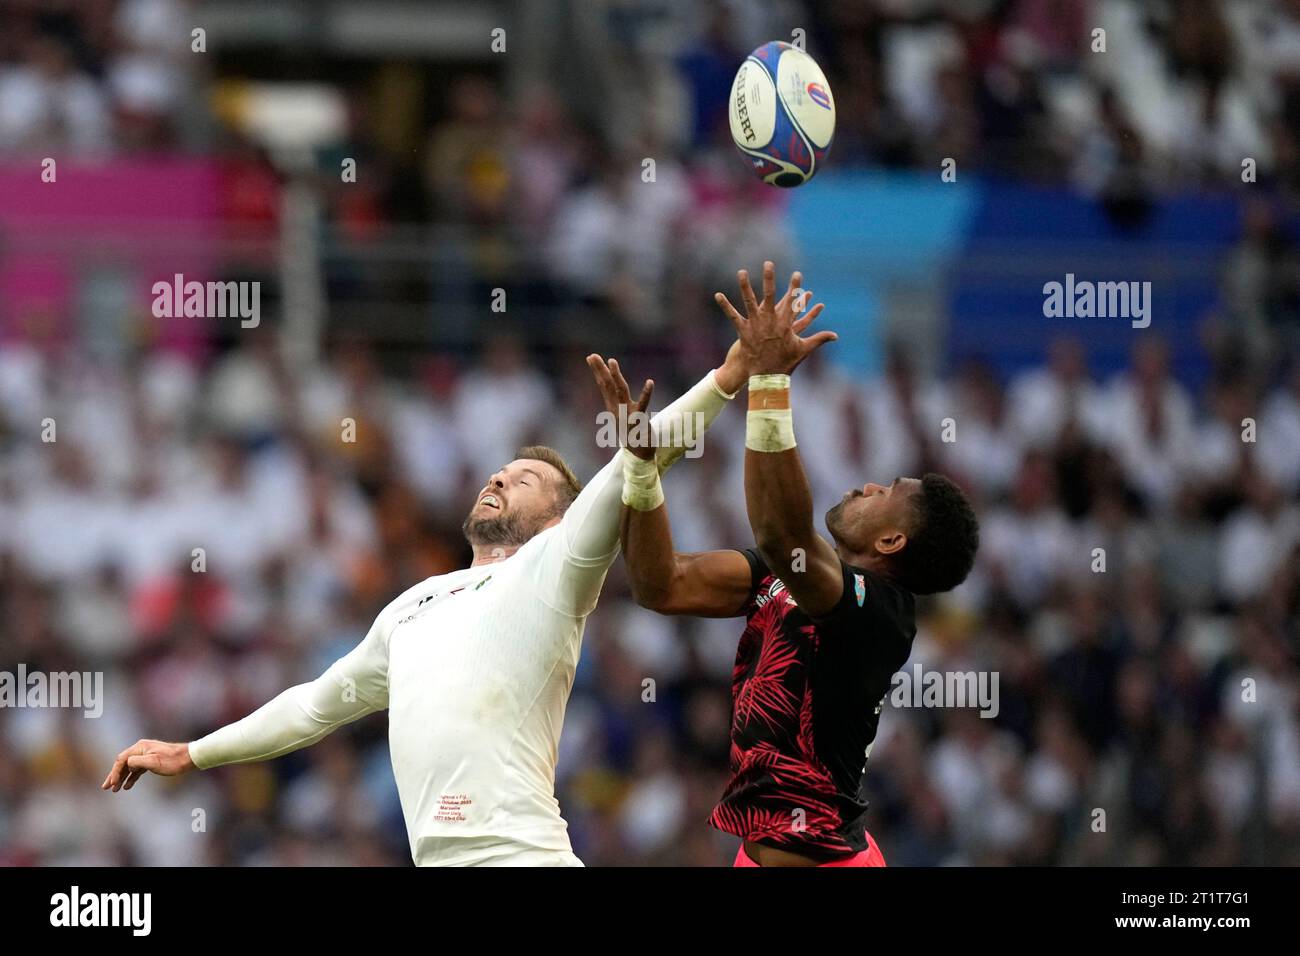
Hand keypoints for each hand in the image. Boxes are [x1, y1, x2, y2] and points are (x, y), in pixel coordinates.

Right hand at [102, 739, 195, 791]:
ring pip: (130, 767)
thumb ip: (137, 762)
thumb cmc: (173, 760)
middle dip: (114, 775)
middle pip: (123, 763)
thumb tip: (126, 764)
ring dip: (122, 778)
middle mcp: (142, 748)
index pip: (121, 760)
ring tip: (115, 790)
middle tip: (106, 788)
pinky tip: (127, 786)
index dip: (115, 772)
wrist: (190, 758)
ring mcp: (147, 754)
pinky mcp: (152, 760)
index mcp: (140, 747)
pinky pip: (138, 769)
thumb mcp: (154, 762)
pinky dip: (132, 777)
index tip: (112, 784)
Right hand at [586, 353, 654, 460]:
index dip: (598, 371)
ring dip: (616, 376)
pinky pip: (643, 404)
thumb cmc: (631, 434)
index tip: (591, 357)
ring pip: (620, 391)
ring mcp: (626, 414)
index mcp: (612, 407)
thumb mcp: (621, 417)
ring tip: (612, 361)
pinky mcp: (638, 420)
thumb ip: (618, 404)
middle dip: (600, 369)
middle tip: (593, 356)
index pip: (603, 385)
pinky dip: (646, 393)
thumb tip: (612, 392)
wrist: (638, 455)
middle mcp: (617, 410)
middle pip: (607, 385)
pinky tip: (650, 382)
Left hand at [714, 260, 835, 375]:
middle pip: (771, 296)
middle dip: (770, 279)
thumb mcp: (804, 349)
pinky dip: (725, 306)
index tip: (797, 273)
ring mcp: (756, 326)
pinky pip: (733, 316)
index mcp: (786, 324)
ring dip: (745, 287)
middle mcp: (771, 322)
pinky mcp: (744, 332)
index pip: (792, 301)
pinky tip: (718, 295)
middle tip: (769, 263)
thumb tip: (836, 336)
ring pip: (750, 302)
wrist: (768, 378)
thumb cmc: (786, 363)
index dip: (795, 287)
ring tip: (742, 272)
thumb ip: (820, 339)